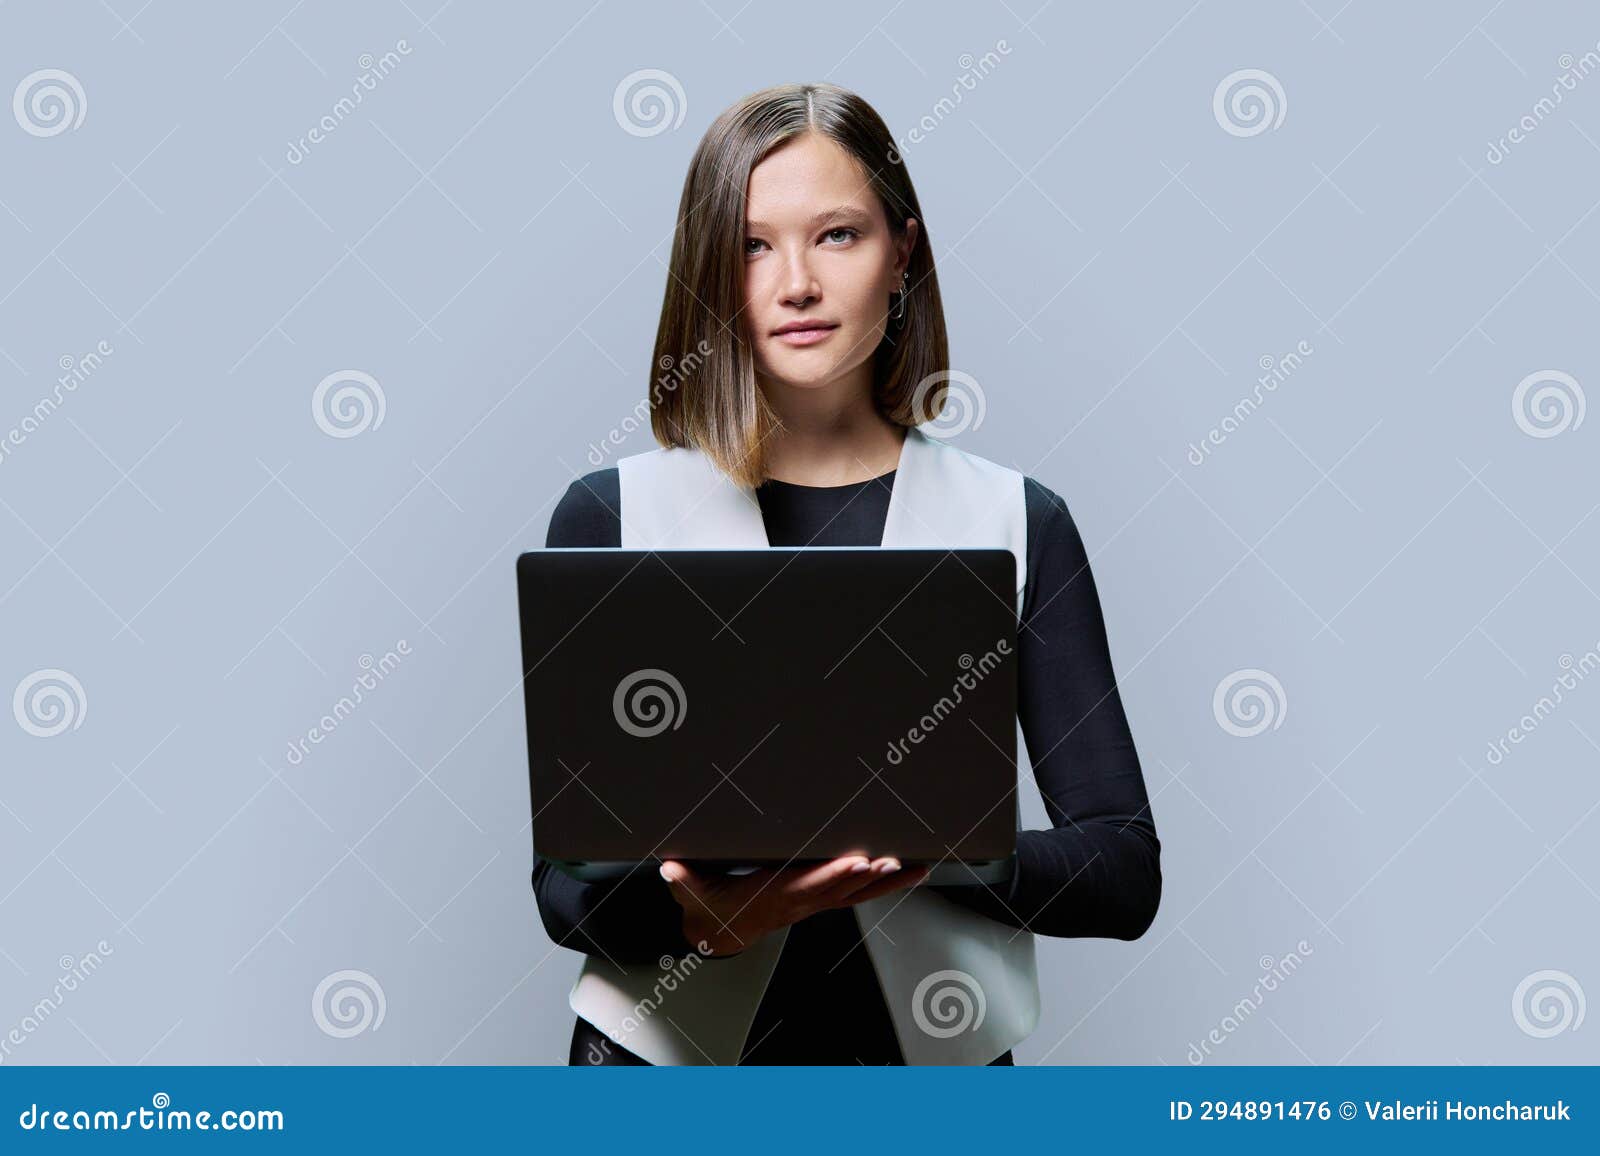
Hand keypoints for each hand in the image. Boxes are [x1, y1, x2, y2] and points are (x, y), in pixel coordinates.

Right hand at [659, 855, 930, 956]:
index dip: (831, 874)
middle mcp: (798, 902)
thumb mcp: (690, 893)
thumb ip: (681, 880)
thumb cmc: (709, 905)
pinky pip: (858, 894)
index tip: (855, 861)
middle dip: (864, 875)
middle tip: (889, 860)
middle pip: (838, 889)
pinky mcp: (821, 899)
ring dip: (884, 881)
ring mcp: (813, 903)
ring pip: (855, 893)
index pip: (806, 884)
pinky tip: (910, 870)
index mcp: (772, 896)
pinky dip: (885, 884)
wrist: (720, 932)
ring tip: (914, 866)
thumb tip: (668, 869)